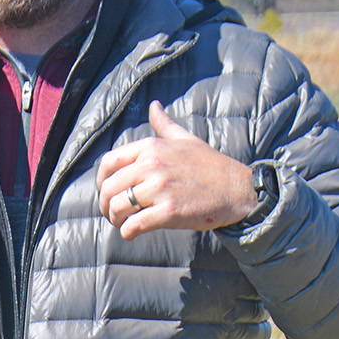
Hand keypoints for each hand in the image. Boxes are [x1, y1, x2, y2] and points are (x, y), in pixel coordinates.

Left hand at [97, 101, 256, 240]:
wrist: (238, 189)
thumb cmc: (211, 165)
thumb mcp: (186, 139)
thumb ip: (164, 124)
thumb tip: (154, 105)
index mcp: (151, 147)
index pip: (109, 162)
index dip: (100, 180)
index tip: (105, 190)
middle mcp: (152, 165)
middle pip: (109, 188)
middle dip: (105, 204)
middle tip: (112, 213)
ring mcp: (160, 189)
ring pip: (118, 207)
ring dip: (115, 219)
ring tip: (122, 223)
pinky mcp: (169, 212)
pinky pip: (134, 225)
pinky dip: (128, 231)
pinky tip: (132, 232)